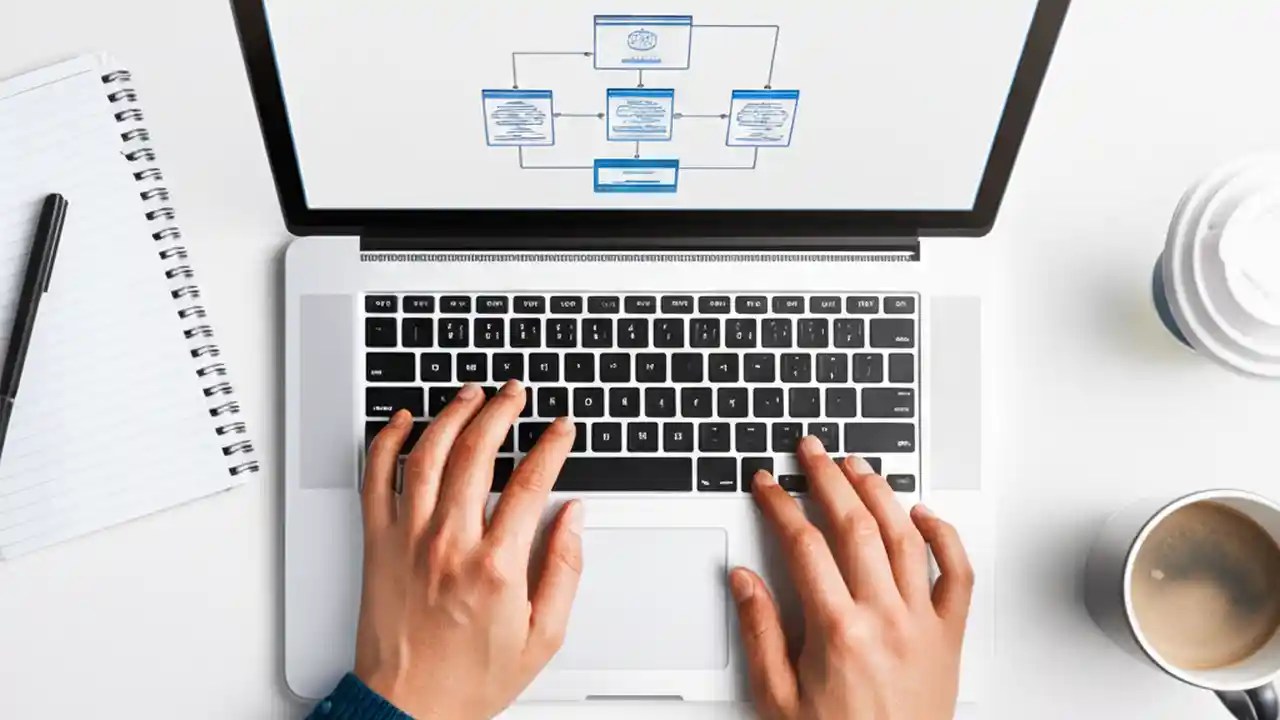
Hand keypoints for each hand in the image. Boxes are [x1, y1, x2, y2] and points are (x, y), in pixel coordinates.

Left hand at [355, 381, 581, 719]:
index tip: (561, 428)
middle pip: (476, 453)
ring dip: (452, 414)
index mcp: (496, 566)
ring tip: (472, 394)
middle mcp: (449, 544)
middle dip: (502, 412)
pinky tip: (403, 421)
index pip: (529, 483)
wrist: (408, 708)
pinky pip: (375, 478)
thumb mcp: (543, 636)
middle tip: (515, 394)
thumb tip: (572, 517)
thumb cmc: (470, 679)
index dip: (551, 446)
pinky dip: (387, 442)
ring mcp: (408, 539)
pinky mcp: (377, 544)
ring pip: (428, 455)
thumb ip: (564, 570)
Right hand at [732, 437, 973, 719]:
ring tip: (857, 466)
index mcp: (837, 631)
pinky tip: (924, 513)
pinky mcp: (948, 635)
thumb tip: (743, 581)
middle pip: (854, 526)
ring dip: (879, 493)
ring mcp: (922, 624)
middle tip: (811, 451)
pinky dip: (943, 536)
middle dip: (828, 479)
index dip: (781, 505)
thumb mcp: (777, 696)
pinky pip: (957, 574)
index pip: (803, 545)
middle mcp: (884, 619)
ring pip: (903, 537)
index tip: (769, 485)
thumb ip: (759, 632)